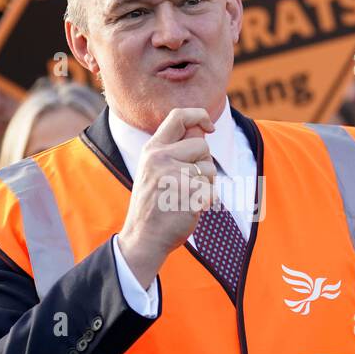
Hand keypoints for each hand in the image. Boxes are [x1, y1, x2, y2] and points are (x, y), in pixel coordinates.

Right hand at [116, 107, 215, 288]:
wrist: (143, 238)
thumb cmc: (155, 203)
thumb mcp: (156, 169)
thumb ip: (175, 149)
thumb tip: (203, 128)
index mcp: (152, 149)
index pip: (178, 116)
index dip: (199, 115)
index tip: (210, 127)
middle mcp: (159, 158)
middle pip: (202, 145)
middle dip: (203, 163)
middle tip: (187, 183)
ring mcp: (172, 175)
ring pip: (209, 169)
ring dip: (206, 184)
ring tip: (186, 197)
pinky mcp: (186, 194)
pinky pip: (211, 190)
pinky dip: (207, 201)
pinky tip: (190, 208)